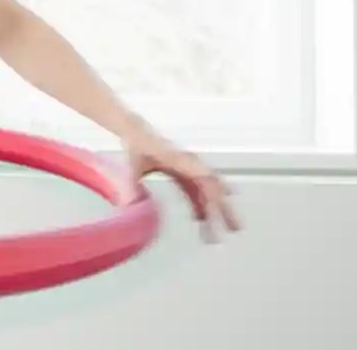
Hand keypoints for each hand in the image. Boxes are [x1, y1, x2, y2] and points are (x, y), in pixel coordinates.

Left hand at [125, 134, 241, 242]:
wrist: (136, 132)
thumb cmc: (136, 146)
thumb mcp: (133, 164)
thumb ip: (131, 184)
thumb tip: (130, 205)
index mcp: (181, 160)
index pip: (204, 178)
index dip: (215, 194)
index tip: (221, 212)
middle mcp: (190, 164)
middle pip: (213, 187)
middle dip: (224, 207)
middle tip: (235, 228)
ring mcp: (189, 169)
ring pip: (207, 191)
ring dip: (215, 210)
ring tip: (219, 232)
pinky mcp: (184, 173)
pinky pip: (196, 191)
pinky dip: (200, 204)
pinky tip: (200, 220)